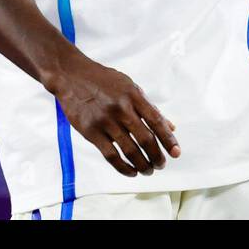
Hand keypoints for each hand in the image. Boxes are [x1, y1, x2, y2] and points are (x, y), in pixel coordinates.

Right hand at [44, 52, 179, 175]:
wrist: (72, 76)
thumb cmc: (104, 81)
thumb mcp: (130, 87)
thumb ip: (149, 107)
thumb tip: (170, 126)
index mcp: (134, 95)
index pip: (156, 121)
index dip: (168, 139)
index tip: (176, 152)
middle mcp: (121, 108)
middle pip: (145, 139)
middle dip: (157, 156)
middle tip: (161, 164)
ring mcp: (105, 121)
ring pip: (129, 150)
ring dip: (142, 164)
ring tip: (148, 170)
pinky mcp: (90, 132)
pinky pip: (110, 155)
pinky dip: (123, 167)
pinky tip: (131, 171)